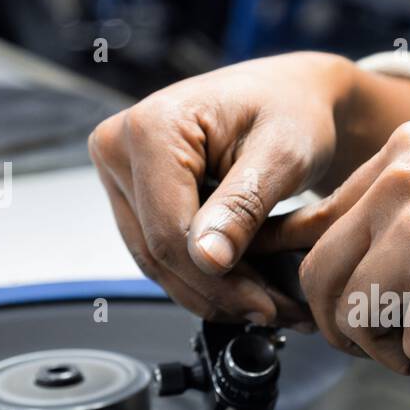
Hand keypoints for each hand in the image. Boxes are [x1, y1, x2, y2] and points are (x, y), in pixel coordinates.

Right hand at [88, 52, 355, 325]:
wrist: (289, 95)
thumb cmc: (290, 110)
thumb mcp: (282, 155)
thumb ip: (243, 206)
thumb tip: (208, 261)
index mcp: (150, 128)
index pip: (168, 231)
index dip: (215, 280)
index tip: (263, 304)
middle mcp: (119, 147)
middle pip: (158, 251)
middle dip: (218, 293)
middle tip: (273, 313)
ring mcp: (119, 172)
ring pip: (155, 260)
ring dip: (211, 294)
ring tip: (266, 307)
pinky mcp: (131, 193)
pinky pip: (160, 251)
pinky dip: (203, 278)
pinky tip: (245, 290)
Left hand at [255, 121, 409, 382]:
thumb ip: (409, 207)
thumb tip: (362, 263)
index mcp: (402, 153)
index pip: (319, 227)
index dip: (320, 285)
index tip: (333, 314)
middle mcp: (400, 182)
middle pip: (321, 277)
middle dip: (341, 329)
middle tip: (376, 349)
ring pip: (357, 318)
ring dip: (389, 354)